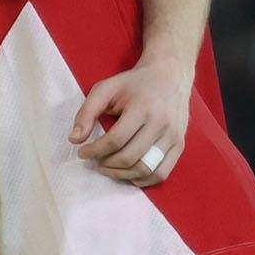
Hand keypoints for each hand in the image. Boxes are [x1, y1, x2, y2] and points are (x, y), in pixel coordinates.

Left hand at [70, 55, 192, 184]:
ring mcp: (173, 136)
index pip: (115, 140)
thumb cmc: (134, 83)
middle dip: (106, 164)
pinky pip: (161, 173)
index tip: (83, 152)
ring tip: (108, 167)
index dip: (94, 151)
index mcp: (143, 107)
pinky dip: (141, 179)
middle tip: (95, 161)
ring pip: (145, 170)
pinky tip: (127, 172)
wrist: (170, 75)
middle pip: (129, 158)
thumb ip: (87, 112)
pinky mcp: (180, 145)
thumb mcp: (105, 89)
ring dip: (122, 175)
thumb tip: (74, 140)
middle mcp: (162, 123)